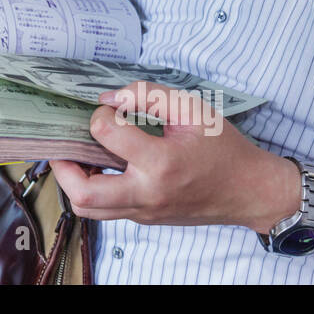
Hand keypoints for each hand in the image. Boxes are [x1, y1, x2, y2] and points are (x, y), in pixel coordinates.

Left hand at [48, 81, 299, 230]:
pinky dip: (92, 189)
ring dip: (72, 181)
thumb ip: (148, 95)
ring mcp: (144, 212)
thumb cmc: (223, 147)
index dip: (101, 114)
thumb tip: (109, 97)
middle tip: (65, 141)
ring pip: (88, 210)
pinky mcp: (144, 219)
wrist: (250, 191)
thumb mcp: (192, 108)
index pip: (107, 134)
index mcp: (161, 164)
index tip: (111, 107)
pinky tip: (99, 166)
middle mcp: (147, 194)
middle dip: (63, 164)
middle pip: (83, 193)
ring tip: (77, 154)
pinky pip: (105, 210)